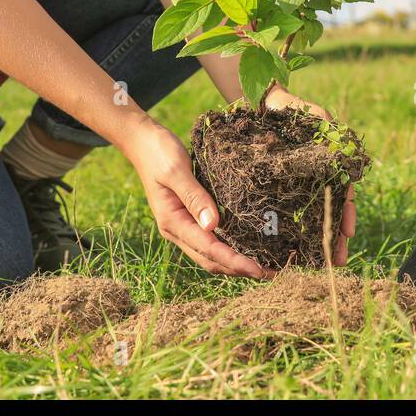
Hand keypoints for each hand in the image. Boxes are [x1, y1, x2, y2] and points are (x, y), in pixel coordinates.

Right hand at [121, 117, 265, 277]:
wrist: (143, 142)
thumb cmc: (159, 152)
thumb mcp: (176, 170)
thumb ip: (194, 196)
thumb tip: (213, 224)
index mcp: (172, 221)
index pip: (208, 249)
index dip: (235, 261)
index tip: (259, 269)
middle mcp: (177, 229)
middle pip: (211, 260)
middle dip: (240, 269)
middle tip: (273, 274)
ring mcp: (183, 225)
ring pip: (211, 254)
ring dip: (236, 262)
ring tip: (266, 265)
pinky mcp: (189, 217)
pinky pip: (211, 239)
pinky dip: (230, 247)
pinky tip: (249, 245)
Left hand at [262, 85, 354, 264]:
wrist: (263, 103)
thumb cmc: (292, 108)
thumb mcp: (315, 115)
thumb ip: (328, 127)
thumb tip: (343, 151)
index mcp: (329, 168)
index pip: (344, 194)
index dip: (347, 213)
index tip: (349, 232)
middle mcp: (315, 181)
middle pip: (329, 213)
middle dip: (335, 238)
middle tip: (337, 262)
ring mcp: (296, 188)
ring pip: (309, 219)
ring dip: (316, 241)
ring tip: (317, 263)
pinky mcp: (275, 190)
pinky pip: (284, 214)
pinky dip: (290, 231)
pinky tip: (289, 249)